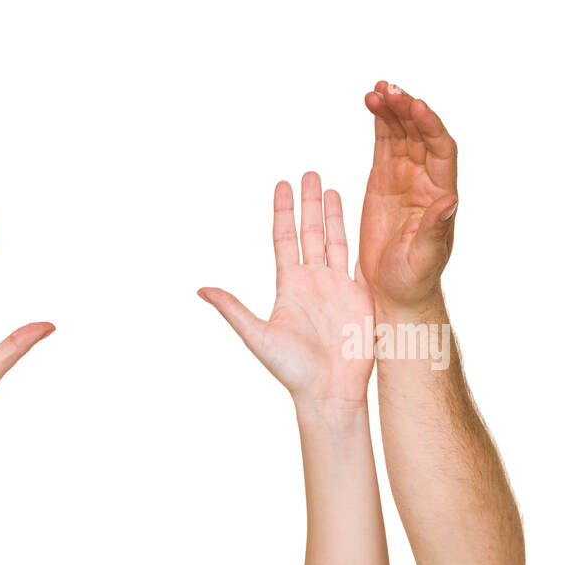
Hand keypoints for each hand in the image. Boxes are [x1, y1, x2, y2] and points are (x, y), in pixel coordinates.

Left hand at [199, 174, 374, 410]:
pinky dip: (361, 239)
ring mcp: (338, 287)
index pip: (284, 238)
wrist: (329, 392)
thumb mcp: (257, 336)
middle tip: (309, 173)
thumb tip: (201, 290)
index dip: (283, 212)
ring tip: (331, 187)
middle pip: (310, 232)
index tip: (282, 183)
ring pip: (336, 241)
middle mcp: (312, 281)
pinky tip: (362, 220)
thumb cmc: (292, 370)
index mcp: (288, 286)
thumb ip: (233, 309)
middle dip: (309, 203)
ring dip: (333, 214)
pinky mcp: (360, 297)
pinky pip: (360, 261)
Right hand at [359, 81, 458, 311]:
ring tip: (377, 89)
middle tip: (390, 89)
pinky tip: (371, 102)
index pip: (442, 150)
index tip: (416, 105)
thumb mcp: (425, 257)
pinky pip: (384, 143)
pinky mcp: (384, 179)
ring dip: (392, 109)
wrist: (395, 289)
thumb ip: (436, 229)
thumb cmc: (414, 278)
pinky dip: (380, 121)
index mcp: (441, 194)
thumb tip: (451, 202)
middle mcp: (426, 179)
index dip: (431, 126)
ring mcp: (405, 176)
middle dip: (407, 109)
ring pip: (403, 133)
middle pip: (421, 133)